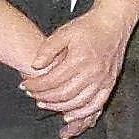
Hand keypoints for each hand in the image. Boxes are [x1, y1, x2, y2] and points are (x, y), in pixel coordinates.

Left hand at [20, 8, 131, 132]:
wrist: (113, 24)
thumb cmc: (89, 27)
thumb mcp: (63, 32)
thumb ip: (48, 49)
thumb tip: (35, 65)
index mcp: (80, 59)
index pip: (52, 80)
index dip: (36, 86)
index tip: (25, 85)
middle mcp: (93, 72)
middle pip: (63, 94)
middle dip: (44, 97)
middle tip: (32, 95)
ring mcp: (103, 80)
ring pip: (78, 102)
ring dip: (59, 107)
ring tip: (45, 103)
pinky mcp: (110, 83)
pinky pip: (96, 105)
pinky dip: (82, 113)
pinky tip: (69, 114)